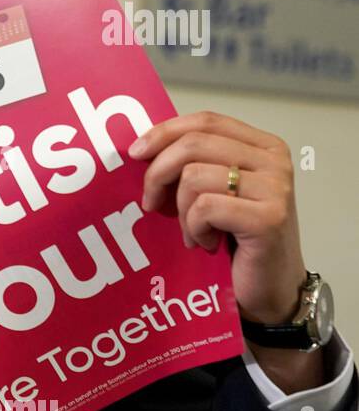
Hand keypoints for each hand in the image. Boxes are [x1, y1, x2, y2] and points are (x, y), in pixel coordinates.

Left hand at [128, 111, 321, 391]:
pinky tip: (205, 244)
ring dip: (180, 212)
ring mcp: (275, 188)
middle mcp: (274, 161)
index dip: (164, 132)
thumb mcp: (214, 192)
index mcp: (261, 146)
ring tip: (193, 232)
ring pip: (194, 177)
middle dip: (158, 174)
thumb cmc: (236, 241)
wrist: (268, 289)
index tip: (135, 153)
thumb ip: (193, 164)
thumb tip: (141, 148)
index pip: (205, 121)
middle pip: (194, 144)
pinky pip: (204, 208)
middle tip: (150, 204)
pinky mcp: (268, 217)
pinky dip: (193, 229)